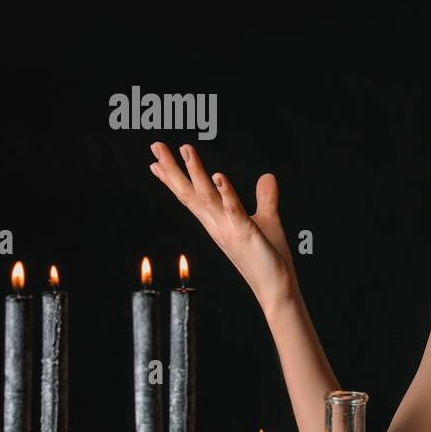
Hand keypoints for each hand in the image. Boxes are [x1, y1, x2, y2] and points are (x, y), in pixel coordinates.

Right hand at [148, 141, 296, 310]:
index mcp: (217, 221)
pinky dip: (226, 192)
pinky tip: (219, 175)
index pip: (191, 196)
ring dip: (195, 171)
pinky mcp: (245, 232)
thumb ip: (266, 198)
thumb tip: (267, 175)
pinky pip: (233, 209)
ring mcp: (228, 228)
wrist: (276, 287)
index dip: (172, 179)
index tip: (154, 162)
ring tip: (185, 148)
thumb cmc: (269, 257)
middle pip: (189, 192)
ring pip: (206, 196)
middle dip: (172, 168)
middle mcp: (216, 224)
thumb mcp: (267, 220)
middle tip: (156, 145)